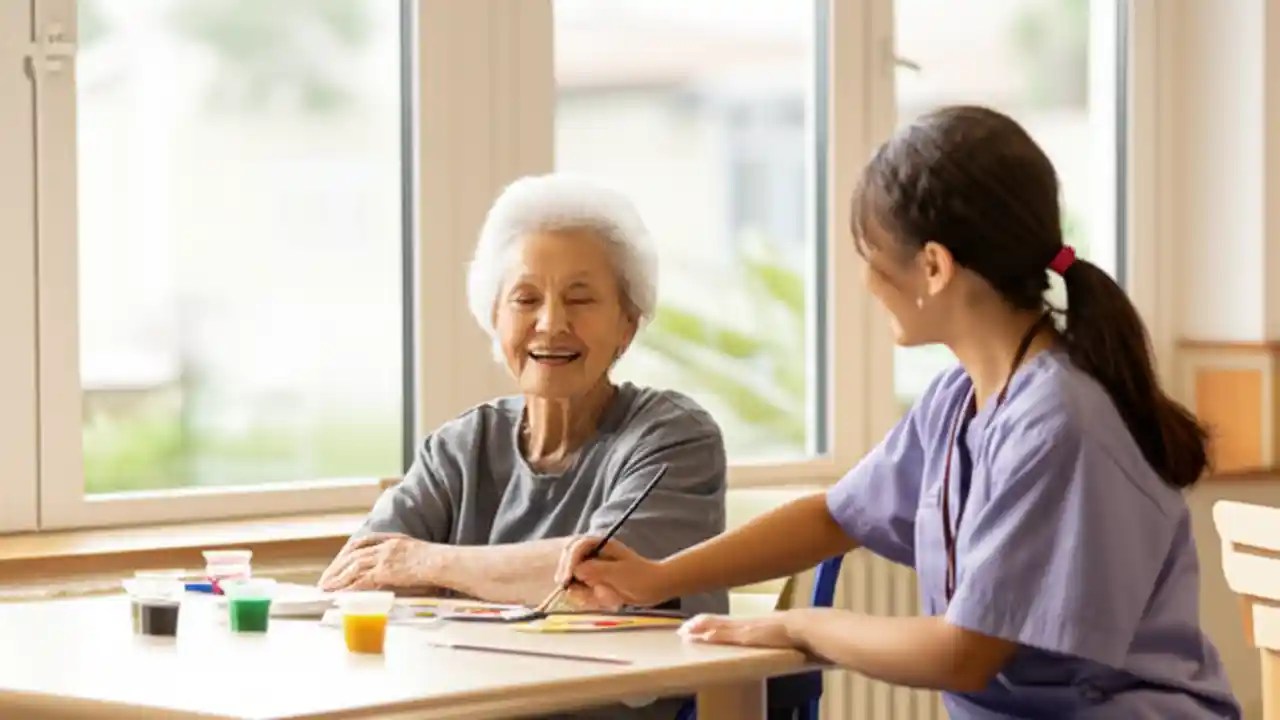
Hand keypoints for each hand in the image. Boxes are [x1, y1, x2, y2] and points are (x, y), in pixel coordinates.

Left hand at [318, 533, 434, 591]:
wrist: (445, 563)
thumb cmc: (440, 563)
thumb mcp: (419, 554)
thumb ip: (404, 559)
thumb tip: (398, 572)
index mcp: (394, 539)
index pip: (363, 541)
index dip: (347, 552)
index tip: (338, 561)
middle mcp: (386, 546)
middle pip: (353, 554)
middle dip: (337, 567)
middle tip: (326, 579)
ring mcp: (384, 557)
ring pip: (353, 567)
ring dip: (337, 578)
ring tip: (326, 589)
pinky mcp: (385, 571)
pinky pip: (360, 580)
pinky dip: (347, 588)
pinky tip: (340, 595)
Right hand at [555, 536, 668, 608]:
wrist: (657, 588)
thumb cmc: (642, 577)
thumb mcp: (619, 572)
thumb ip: (597, 570)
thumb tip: (576, 570)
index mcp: (600, 545)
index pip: (575, 548)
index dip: (568, 563)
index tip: (566, 579)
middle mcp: (594, 556)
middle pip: (569, 563)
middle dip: (572, 579)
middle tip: (575, 592)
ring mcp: (594, 570)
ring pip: (575, 581)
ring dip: (585, 592)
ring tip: (606, 597)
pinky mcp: (597, 584)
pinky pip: (584, 593)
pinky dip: (592, 600)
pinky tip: (609, 601)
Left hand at [678, 611, 803, 650]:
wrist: (799, 625)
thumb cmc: (788, 629)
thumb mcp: (768, 628)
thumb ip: (758, 630)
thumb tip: (755, 633)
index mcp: (744, 621)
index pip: (719, 620)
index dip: (703, 622)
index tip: (690, 624)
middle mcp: (741, 622)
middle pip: (713, 621)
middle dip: (696, 625)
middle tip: (681, 629)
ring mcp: (744, 629)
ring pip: (717, 627)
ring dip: (700, 630)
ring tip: (685, 632)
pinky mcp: (749, 636)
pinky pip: (729, 636)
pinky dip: (716, 636)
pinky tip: (706, 637)